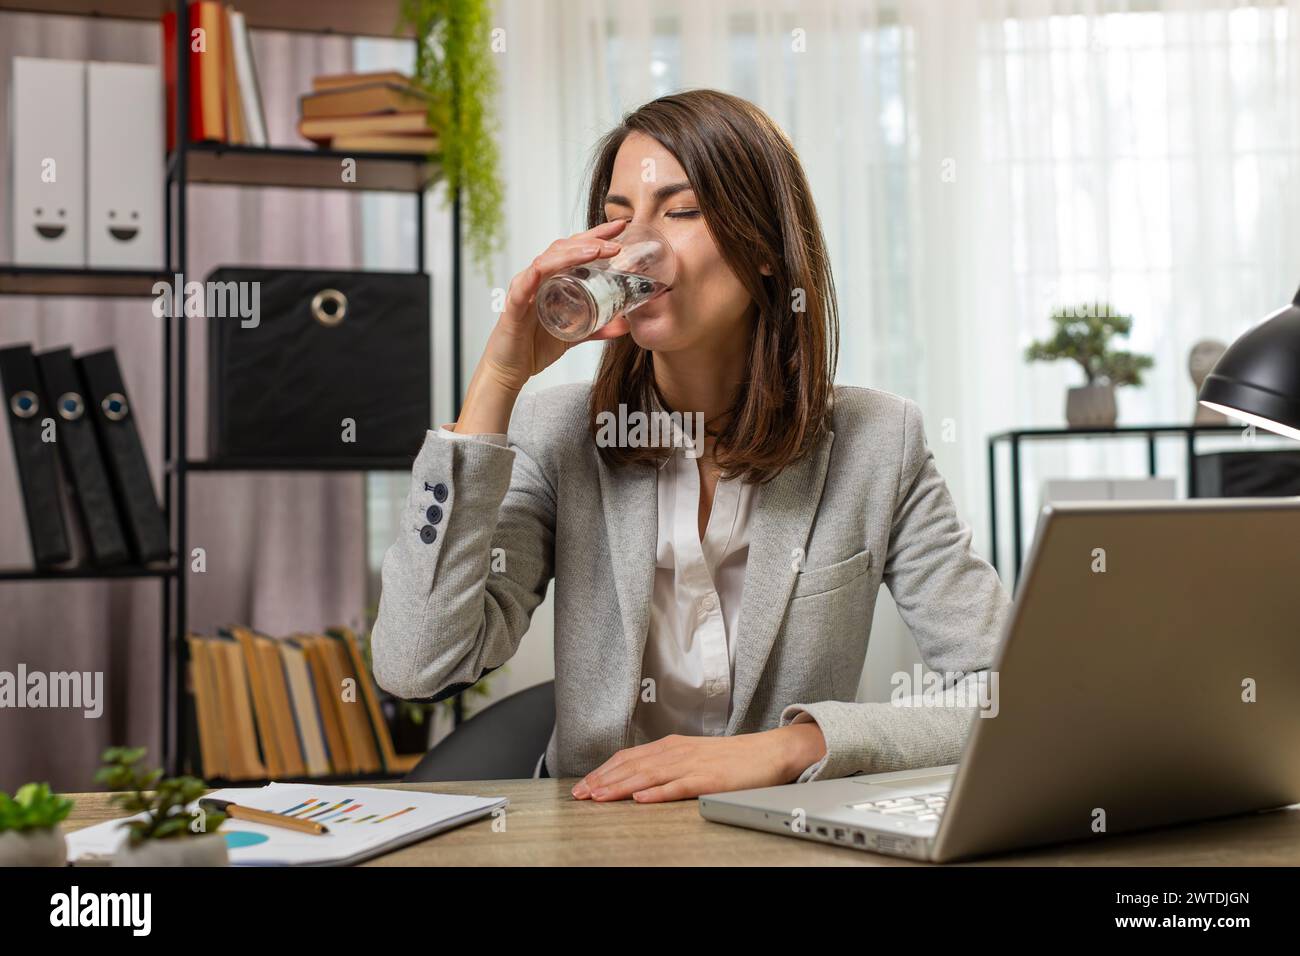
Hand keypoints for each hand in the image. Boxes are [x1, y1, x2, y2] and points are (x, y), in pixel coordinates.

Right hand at [483, 219, 631, 392]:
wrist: (510, 370)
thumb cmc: (535, 347)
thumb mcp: (575, 336)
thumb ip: (598, 328)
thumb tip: (626, 325)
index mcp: (552, 280)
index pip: (576, 249)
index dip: (598, 236)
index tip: (622, 227)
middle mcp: (537, 278)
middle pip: (563, 248)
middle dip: (591, 240)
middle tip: (617, 238)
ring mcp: (524, 290)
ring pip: (546, 261)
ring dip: (571, 253)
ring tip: (596, 251)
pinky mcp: (513, 306)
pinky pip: (523, 286)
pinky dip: (534, 275)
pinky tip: (547, 268)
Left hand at [570, 723, 826, 802]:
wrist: (768, 752)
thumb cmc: (731, 758)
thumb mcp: (692, 755)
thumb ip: (666, 763)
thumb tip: (638, 779)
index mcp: (671, 746)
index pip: (628, 757)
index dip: (604, 771)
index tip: (583, 785)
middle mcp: (677, 752)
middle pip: (632, 766)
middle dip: (603, 780)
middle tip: (580, 794)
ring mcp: (692, 765)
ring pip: (648, 775)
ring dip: (621, 787)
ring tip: (600, 796)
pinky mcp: (708, 779)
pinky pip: (679, 786)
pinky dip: (658, 793)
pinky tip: (641, 799)